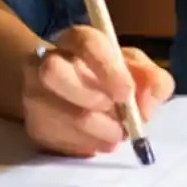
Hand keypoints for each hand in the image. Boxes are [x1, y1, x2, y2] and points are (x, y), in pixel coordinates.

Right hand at [21, 25, 174, 157]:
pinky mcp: (32, 125)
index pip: (87, 42)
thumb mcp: (140, 70)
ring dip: (93, 132)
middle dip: (89, 99)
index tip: (126, 93)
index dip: (107, 68)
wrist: (76, 95)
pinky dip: (83, 146)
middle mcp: (46, 61)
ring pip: (54, 113)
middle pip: (53, 72)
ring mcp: (33, 93)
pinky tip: (97, 141)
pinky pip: (54, 140)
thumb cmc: (112, 77)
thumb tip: (145, 107)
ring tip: (115, 135)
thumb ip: (154, 82)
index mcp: (78, 39)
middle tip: (117, 119)